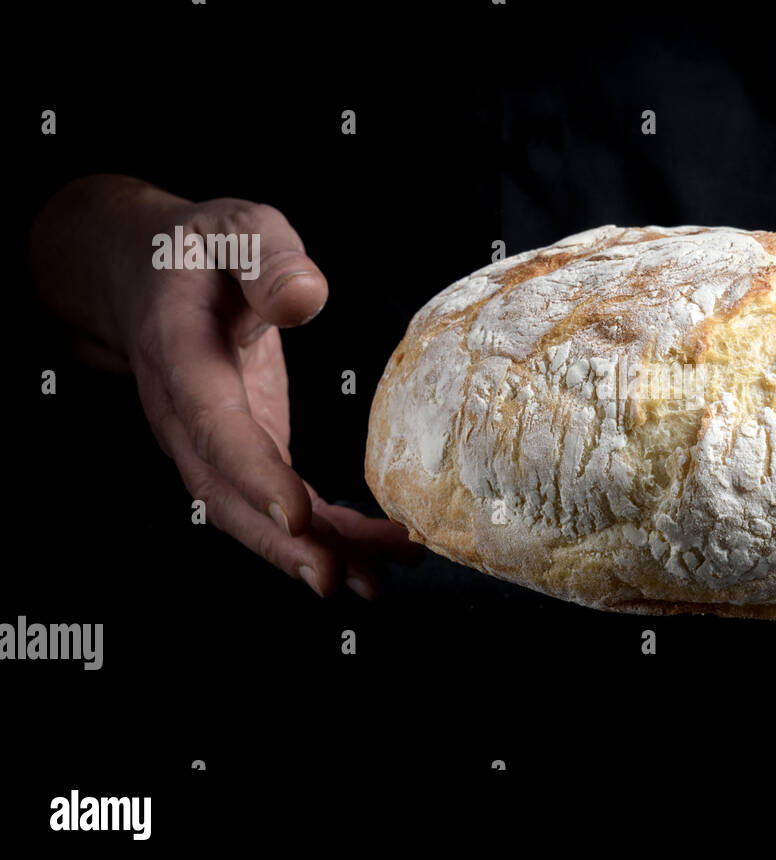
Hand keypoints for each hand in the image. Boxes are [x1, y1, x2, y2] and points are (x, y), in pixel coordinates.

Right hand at [32, 176, 422, 597]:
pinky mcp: (245, 449)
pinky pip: (279, 503)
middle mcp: (187, 414)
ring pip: (252, 514)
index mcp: (181, 356)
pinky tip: (376, 551)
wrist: (151, 273)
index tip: (296, 515)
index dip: (253, 474)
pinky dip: (326, 533)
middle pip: (227, 493)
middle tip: (336, 579)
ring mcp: (211, 441)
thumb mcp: (239, 227)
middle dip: (282, 544)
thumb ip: (269, 259)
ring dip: (312, 553)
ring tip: (374, 580)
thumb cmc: (206, 249)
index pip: (213, 425)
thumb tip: (305, 297)